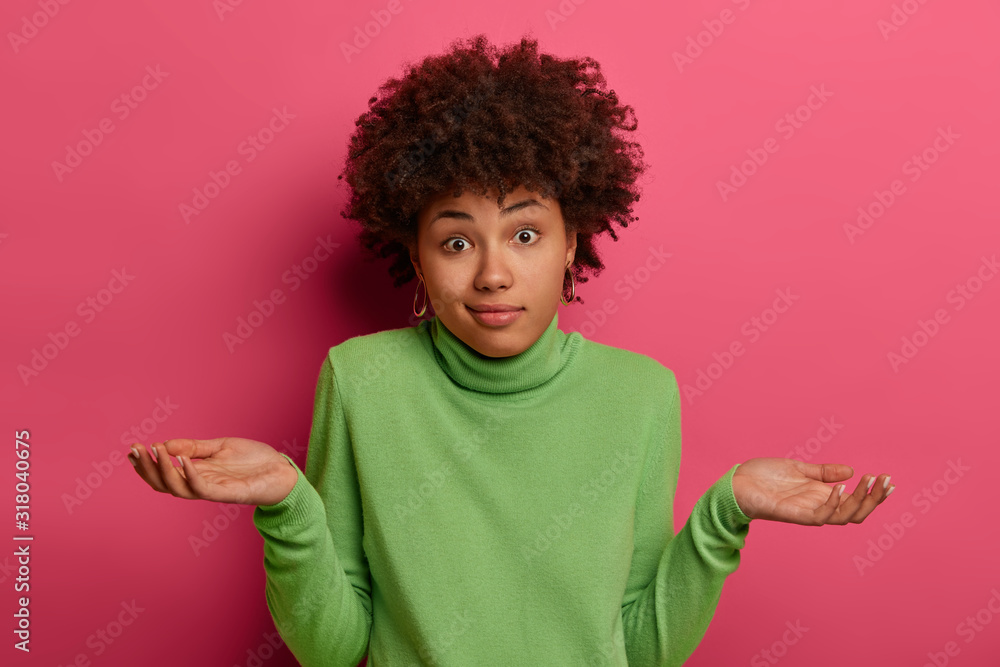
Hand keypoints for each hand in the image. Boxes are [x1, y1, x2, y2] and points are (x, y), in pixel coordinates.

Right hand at [128, 437, 298, 505]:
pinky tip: (182, 460)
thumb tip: (164, 445)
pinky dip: (190, 475)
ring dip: (164, 470)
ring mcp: (214, 490)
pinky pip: (203, 488)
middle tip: (135, 450)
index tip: (132, 448)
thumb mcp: (220, 447)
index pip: (163, 474)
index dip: (146, 464)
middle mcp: (201, 484)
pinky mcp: (228, 494)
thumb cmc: (253, 460)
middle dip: (146, 468)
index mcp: (197, 474)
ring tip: (156, 451)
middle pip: (164, 483)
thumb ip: (193, 448)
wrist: (282, 470)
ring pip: (178, 488)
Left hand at [731, 457, 894, 524]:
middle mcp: (818, 507)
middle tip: (887, 480)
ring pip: (844, 517)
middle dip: (875, 498)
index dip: (874, 494)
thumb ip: (823, 472)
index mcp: (821, 497)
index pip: (856, 501)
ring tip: (870, 481)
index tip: (889, 479)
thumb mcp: (799, 469)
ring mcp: (808, 513)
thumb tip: (850, 471)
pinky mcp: (795, 515)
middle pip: (857, 512)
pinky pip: (821, 516)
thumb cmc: (764, 477)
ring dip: (861, 500)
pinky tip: (841, 488)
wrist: (738, 482)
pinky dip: (834, 503)